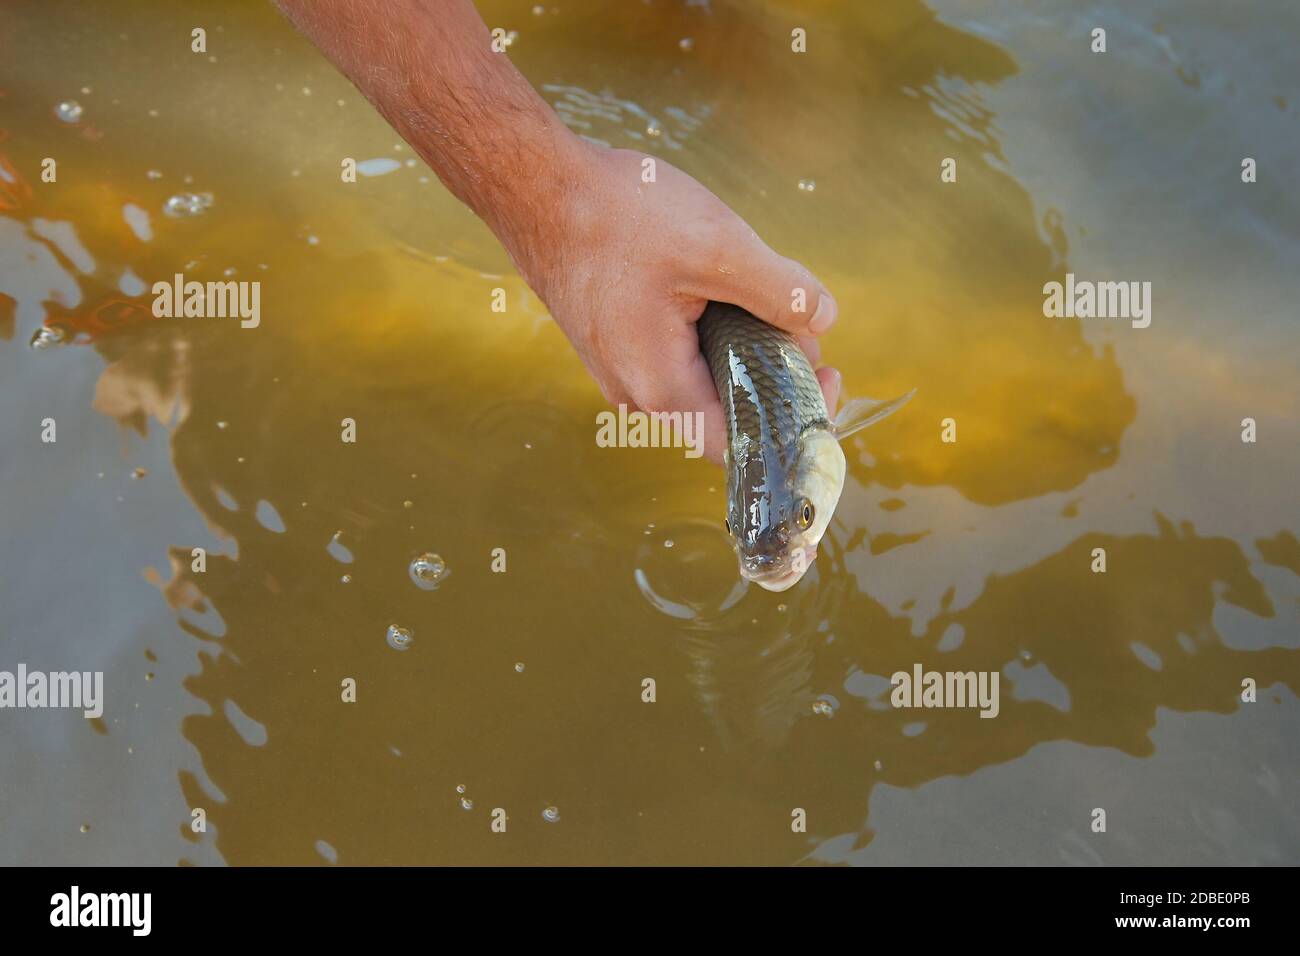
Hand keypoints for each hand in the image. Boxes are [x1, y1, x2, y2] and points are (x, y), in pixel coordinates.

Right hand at [498, 140, 840, 463]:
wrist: (534, 184)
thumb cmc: (616, 216)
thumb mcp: (718, 247)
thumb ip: (782, 290)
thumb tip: (825, 319)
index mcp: (662, 388)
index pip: (742, 444)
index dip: (795, 421)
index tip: (828, 374)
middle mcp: (637, 394)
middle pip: (726, 411)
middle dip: (775, 373)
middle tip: (803, 323)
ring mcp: (621, 369)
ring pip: (703, 380)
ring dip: (745, 348)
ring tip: (765, 295)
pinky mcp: (615, 341)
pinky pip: (678, 356)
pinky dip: (713, 333)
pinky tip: (721, 286)